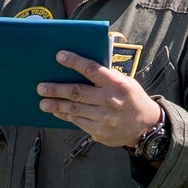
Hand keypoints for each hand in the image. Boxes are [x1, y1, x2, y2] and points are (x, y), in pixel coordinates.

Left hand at [38, 51, 163, 147]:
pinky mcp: (99, 132)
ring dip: (56, 105)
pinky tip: (56, 112)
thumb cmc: (132, 99)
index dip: (74, 62)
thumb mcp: (125, 83)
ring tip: (43, 102)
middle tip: (41, 87)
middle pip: (77, 92)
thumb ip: (106, 77)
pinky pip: (78, 122)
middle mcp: (109, 100)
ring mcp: (104, 118)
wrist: (146, 127)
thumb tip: (81, 67)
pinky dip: (65, 116)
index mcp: (117, 84)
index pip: (92, 70)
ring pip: (74, 109)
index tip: (60, 56)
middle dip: (56, 89)